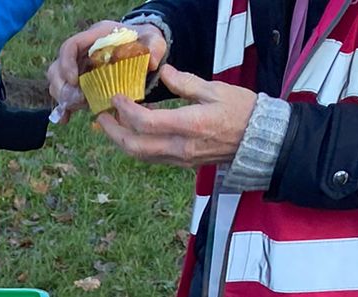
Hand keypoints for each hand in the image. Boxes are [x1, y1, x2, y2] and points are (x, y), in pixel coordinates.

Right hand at [47, 19, 166, 111]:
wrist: (141, 49)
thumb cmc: (144, 43)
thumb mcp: (152, 40)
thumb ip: (154, 47)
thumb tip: (151, 63)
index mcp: (96, 37)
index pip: (70, 46)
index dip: (67, 64)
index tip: (75, 81)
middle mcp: (82, 52)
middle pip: (57, 68)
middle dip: (62, 87)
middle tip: (78, 101)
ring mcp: (78, 69)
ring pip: (58, 83)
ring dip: (64, 99)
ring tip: (78, 107)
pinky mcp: (80, 85)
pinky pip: (65, 97)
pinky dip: (64, 109)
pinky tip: (66, 120)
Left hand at [96, 65, 256, 163]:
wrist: (257, 141)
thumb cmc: (241, 111)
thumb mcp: (215, 90)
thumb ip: (186, 83)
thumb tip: (164, 72)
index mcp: (189, 125)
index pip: (146, 123)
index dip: (126, 111)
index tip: (116, 98)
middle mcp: (180, 148)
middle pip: (135, 146)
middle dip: (114, 133)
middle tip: (101, 117)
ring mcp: (180, 159)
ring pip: (141, 156)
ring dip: (122, 142)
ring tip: (110, 125)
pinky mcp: (181, 164)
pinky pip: (152, 158)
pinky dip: (137, 146)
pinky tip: (132, 133)